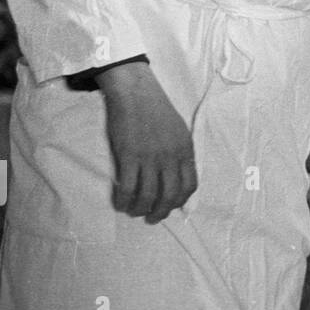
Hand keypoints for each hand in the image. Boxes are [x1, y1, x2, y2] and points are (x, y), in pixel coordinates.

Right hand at [96, 61, 196, 222]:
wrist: (135, 92)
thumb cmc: (156, 109)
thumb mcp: (178, 131)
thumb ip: (179, 152)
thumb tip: (176, 174)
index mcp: (185, 150)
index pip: (189, 185)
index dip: (179, 201)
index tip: (170, 206)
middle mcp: (170, 157)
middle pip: (170, 195)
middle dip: (161, 212)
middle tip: (151, 217)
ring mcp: (150, 157)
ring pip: (148, 195)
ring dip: (140, 209)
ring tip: (134, 212)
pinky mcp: (129, 156)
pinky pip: (128, 187)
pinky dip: (123, 200)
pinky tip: (120, 203)